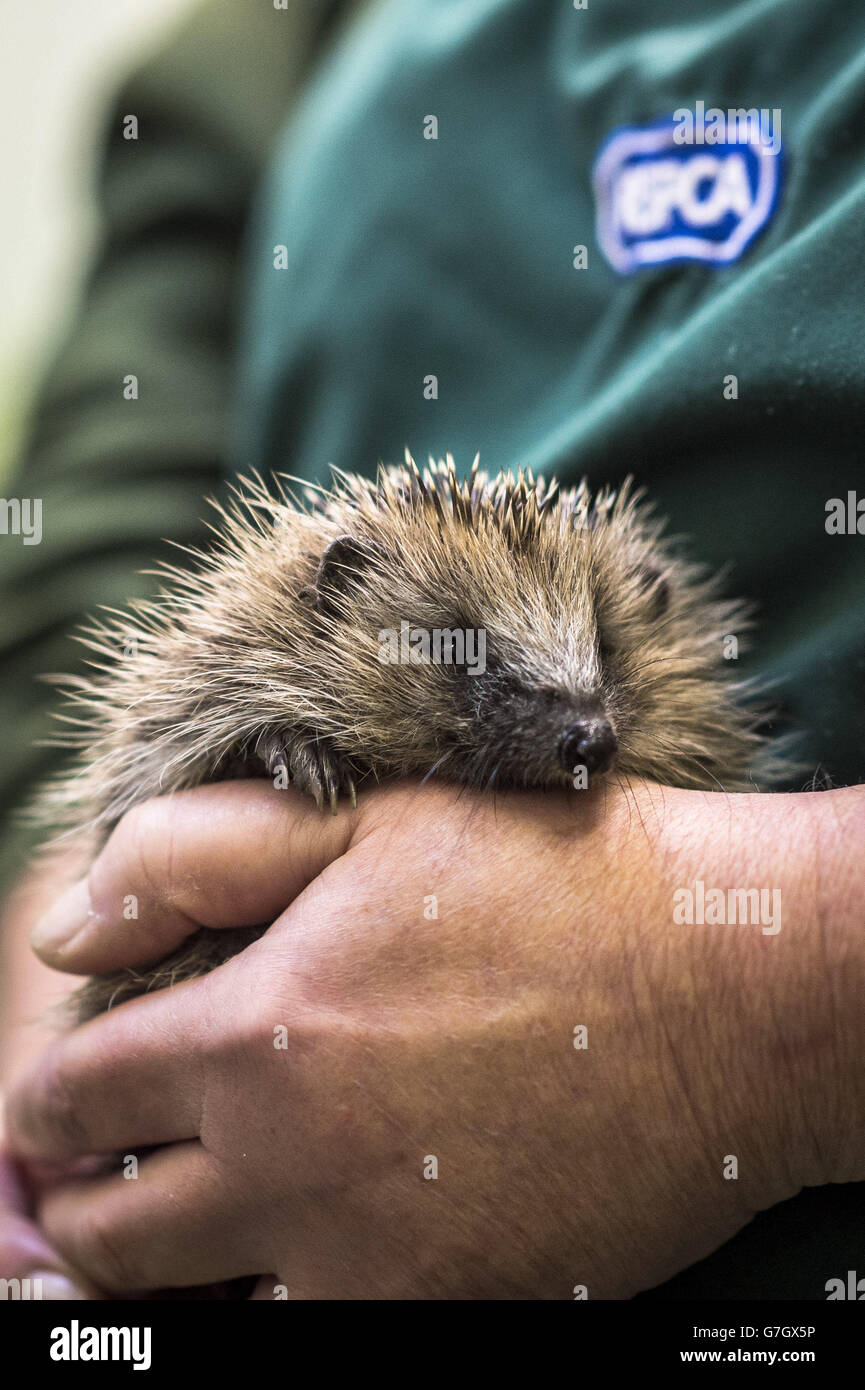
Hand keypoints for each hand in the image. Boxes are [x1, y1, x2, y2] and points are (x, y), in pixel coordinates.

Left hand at [4, 778, 863, 1297]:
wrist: (723, 991)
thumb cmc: (551, 885)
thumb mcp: (369, 823)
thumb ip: (195, 859)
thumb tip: (66, 930)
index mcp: (254, 1037)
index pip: (71, 1102)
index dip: (43, 1101)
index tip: (58, 1098)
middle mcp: (289, 1169)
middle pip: (105, 1233)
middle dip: (72, 1202)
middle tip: (84, 1179)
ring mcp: (367, 1262)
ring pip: (191, 1311)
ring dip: (160, 1276)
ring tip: (173, 1234)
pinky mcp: (448, 1311)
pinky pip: (303, 1343)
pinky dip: (271, 1310)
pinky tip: (292, 1262)